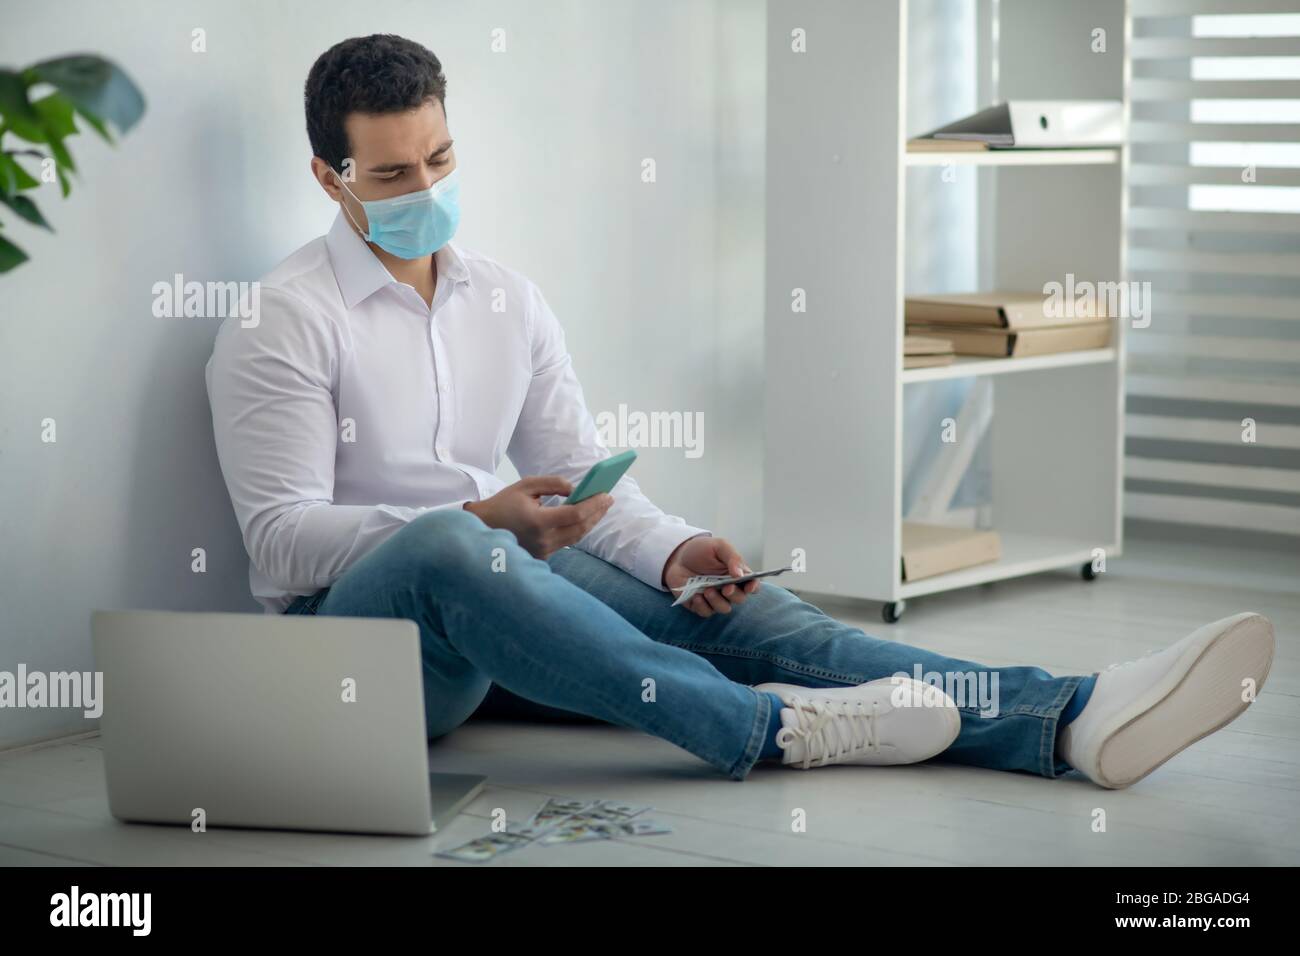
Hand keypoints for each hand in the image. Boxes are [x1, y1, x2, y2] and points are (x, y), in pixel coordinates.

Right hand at [464, 476, 612, 559]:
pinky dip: (577, 529)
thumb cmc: (504, 505)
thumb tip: (575, 489)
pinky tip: (585, 519)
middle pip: (580, 528)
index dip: (594, 504)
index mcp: (538, 522)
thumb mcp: (526, 486)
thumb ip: (552, 483)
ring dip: (590, 522)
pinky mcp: (542, 556)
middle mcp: (543, 540)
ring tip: (601, 508)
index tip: (607, 495)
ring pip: (576, 537)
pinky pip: (566, 542)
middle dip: (597, 513)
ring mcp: (543, 551)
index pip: (575, 514)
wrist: (482, 529)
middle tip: (609, 500)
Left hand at [662, 535, 759, 617]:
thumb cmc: (701, 550)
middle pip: (740, 599)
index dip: (753, 587)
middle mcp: (728, 588)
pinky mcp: (700, 605)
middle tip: (726, 588)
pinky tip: (696, 595)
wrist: (677, 556)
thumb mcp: (718, 546)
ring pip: (724, 608)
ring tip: (707, 590)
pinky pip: (706, 612)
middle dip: (734, 595)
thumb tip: (741, 574)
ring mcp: (715, 598)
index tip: (749, 587)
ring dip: (718, 601)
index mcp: (737, 574)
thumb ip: (733, 558)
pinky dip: (702, 606)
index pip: (752, 584)